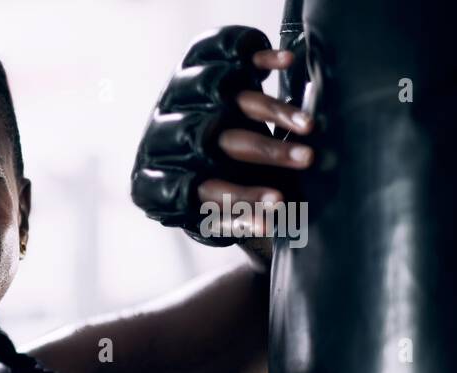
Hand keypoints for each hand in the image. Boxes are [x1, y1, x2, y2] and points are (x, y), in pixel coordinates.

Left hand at [131, 26, 315, 262]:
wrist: (179, 150)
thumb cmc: (202, 193)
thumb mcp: (206, 213)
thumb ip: (231, 217)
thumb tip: (268, 223)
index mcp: (154, 182)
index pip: (201, 191)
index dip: (242, 197)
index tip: (281, 202)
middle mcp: (162, 139)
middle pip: (217, 142)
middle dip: (267, 151)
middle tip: (307, 159)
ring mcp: (179, 101)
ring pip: (228, 101)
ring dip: (274, 111)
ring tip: (309, 126)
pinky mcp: (198, 72)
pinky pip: (227, 58)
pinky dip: (259, 58)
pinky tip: (288, 61)